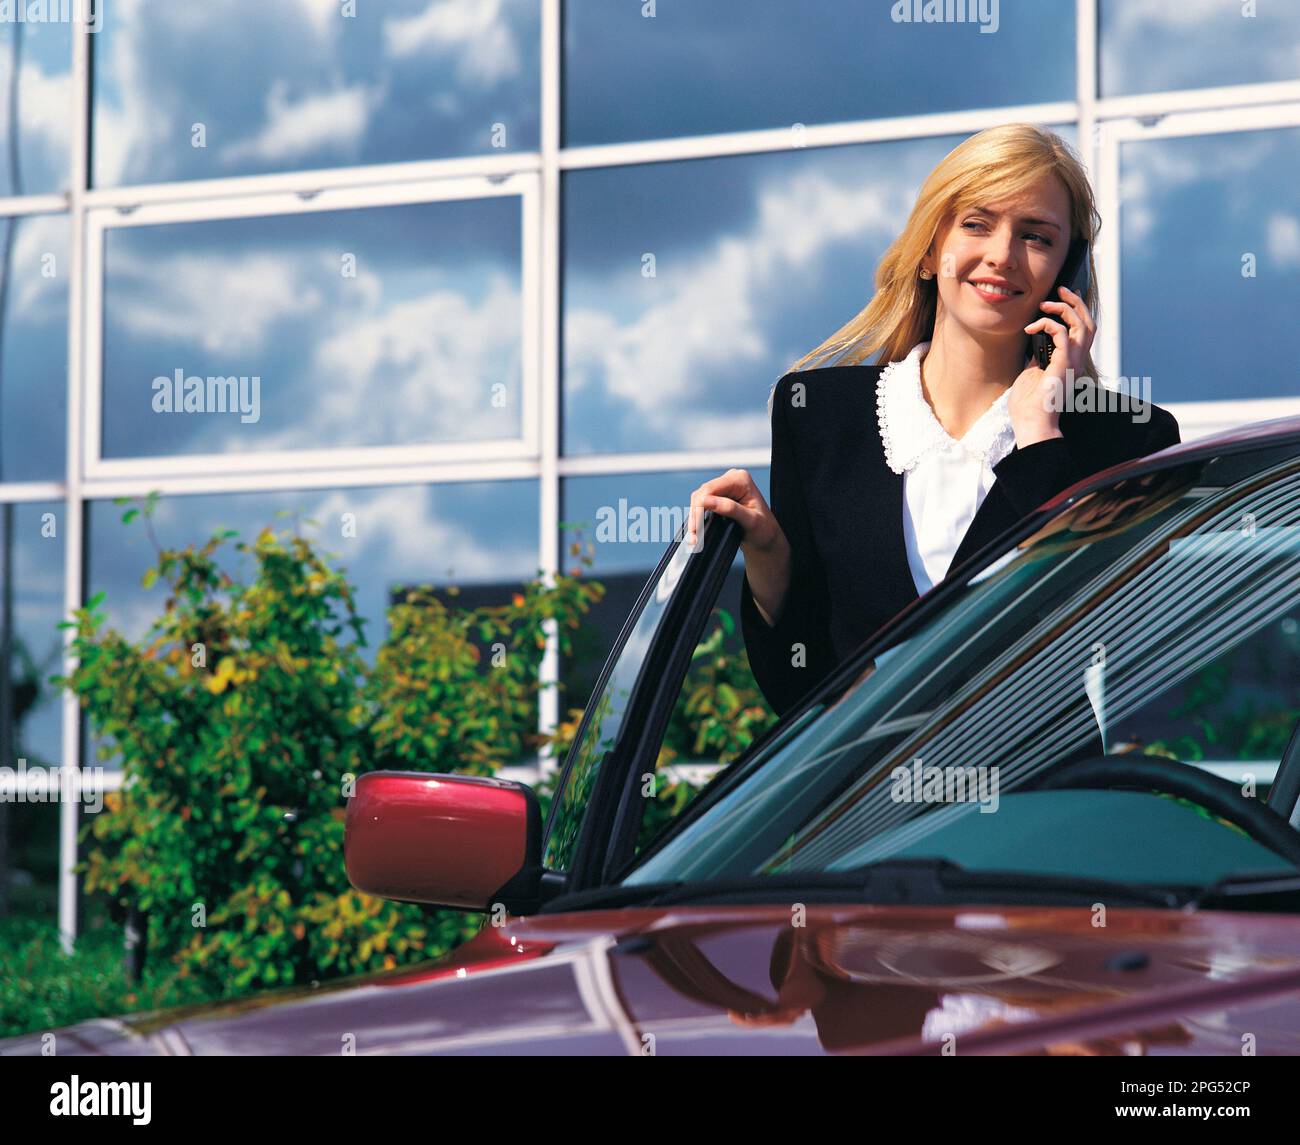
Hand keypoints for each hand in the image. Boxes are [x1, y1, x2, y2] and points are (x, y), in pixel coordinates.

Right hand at [686, 467, 782, 551]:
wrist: (765, 537)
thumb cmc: (764, 528)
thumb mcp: (750, 520)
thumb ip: (730, 509)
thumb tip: (707, 501)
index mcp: (741, 479)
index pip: (711, 488)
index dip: (700, 506)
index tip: (696, 526)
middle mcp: (731, 479)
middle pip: (702, 493)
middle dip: (695, 515)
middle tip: (694, 536)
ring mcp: (724, 487)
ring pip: (698, 499)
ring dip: (694, 518)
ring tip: (694, 537)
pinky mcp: (718, 496)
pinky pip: (700, 504)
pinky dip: (696, 518)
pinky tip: (695, 531)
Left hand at [1009, 284, 1096, 446]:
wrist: (1031, 423)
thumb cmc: (1029, 404)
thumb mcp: (1033, 373)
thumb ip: (1039, 356)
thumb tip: (1035, 341)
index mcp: (1071, 362)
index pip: (1083, 330)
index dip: (1078, 310)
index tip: (1064, 296)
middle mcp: (1076, 361)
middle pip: (1088, 323)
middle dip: (1076, 302)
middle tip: (1061, 289)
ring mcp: (1072, 363)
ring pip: (1082, 325)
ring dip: (1065, 309)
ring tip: (1045, 303)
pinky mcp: (1063, 365)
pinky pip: (1063, 334)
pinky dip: (1048, 324)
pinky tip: (1032, 328)